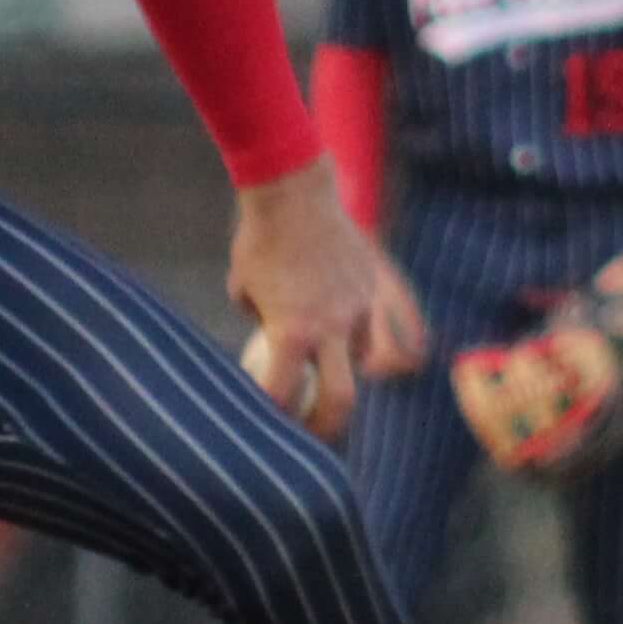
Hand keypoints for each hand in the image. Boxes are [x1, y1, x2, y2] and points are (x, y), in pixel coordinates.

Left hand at [229, 173, 421, 438]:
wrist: (294, 190)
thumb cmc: (259, 240)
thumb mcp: (244, 291)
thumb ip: (264, 323)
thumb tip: (271, 340)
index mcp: (293, 331)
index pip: (283, 393)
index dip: (272, 414)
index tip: (265, 421)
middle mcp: (332, 327)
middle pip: (340, 400)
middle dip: (326, 425)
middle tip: (311, 433)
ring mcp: (359, 308)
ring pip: (367, 362)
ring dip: (347, 372)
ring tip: (328, 374)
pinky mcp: (374, 288)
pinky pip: (379, 327)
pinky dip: (366, 340)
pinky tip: (354, 339)